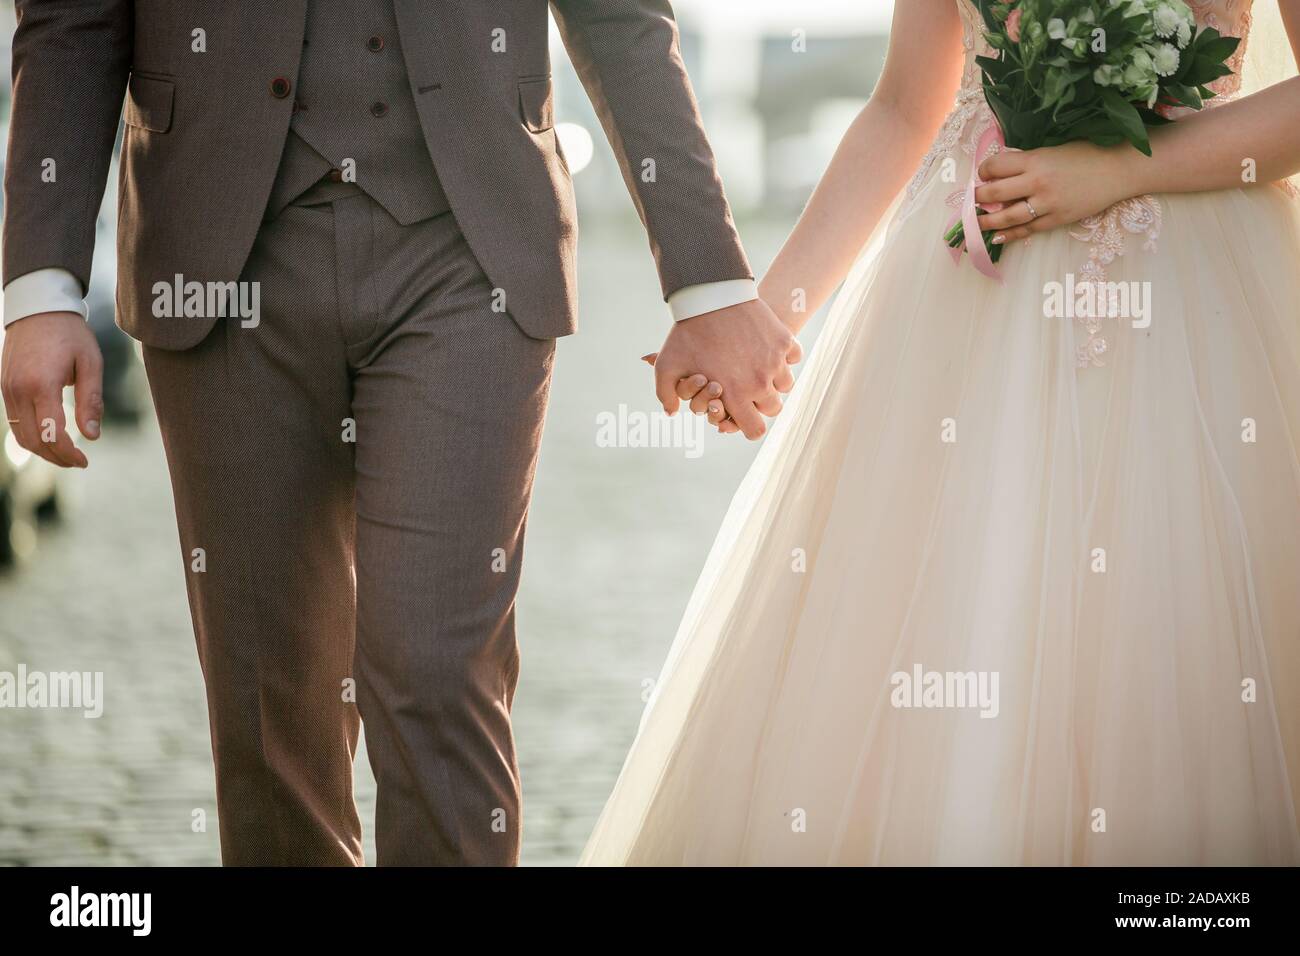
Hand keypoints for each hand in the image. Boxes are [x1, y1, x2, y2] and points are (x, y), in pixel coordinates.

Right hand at [1, 312, 102, 467]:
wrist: (38, 309)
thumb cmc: (70, 334)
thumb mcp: (91, 364)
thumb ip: (91, 401)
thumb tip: (92, 436)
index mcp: (41, 384)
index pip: (50, 433)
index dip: (67, 454)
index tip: (84, 461)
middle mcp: (17, 390)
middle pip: (33, 440)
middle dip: (56, 457)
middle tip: (78, 462)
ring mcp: (6, 389)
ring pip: (20, 435)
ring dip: (42, 450)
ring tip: (66, 454)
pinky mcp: (3, 387)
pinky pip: (14, 421)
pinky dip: (31, 436)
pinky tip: (50, 437)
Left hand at [652, 298, 801, 440]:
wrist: (711, 295)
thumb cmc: (686, 332)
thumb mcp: (667, 365)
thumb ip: (666, 394)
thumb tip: (673, 413)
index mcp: (735, 395)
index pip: (755, 430)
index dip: (750, 427)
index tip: (744, 416)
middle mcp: (759, 383)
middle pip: (774, 409)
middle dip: (762, 404)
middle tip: (751, 390)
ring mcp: (775, 361)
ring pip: (786, 385)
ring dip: (775, 381)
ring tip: (760, 369)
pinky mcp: (784, 341)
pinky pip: (794, 358)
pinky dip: (785, 357)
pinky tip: (769, 350)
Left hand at [973, 140, 1130, 246]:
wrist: (1119, 169)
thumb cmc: (1087, 154)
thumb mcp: (1054, 150)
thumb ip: (1029, 161)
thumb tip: (1002, 173)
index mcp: (1035, 159)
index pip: (995, 166)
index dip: (983, 171)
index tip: (982, 175)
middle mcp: (1037, 181)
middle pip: (994, 193)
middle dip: (978, 198)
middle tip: (972, 201)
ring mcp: (1046, 203)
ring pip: (1006, 217)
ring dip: (986, 222)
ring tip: (975, 224)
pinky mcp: (1057, 219)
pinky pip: (1027, 230)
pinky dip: (1009, 235)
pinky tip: (996, 237)